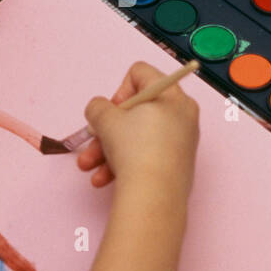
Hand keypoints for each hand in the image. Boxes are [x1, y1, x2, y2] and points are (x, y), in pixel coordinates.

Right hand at [77, 61, 198, 196]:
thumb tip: (99, 110)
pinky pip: (144, 156)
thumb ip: (98, 107)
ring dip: (107, 150)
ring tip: (88, 166)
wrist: (154, 196)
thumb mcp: (106, 119)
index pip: (141, 74)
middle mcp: (182, 116)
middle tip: (93, 139)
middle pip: (136, 111)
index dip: (119, 90)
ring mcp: (181, 143)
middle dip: (107, 128)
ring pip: (136, 138)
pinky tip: (103, 179)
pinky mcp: (175, 166)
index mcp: (173, 96)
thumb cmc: (136, 149)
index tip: (111, 111)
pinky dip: (122, 164)